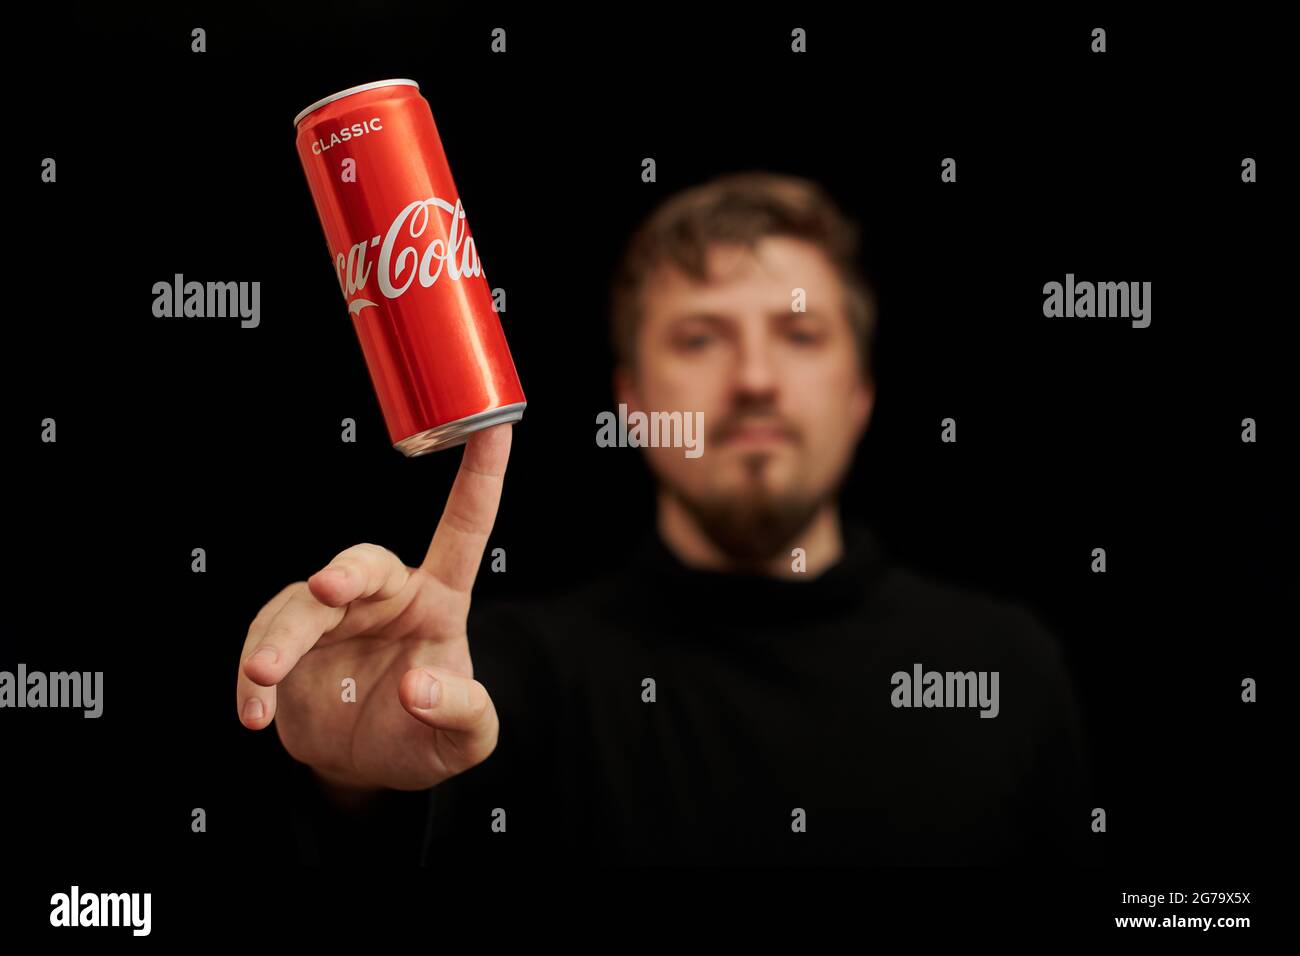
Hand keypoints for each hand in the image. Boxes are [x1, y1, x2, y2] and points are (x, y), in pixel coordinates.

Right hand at [235, 423, 511, 791]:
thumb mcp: (465, 741)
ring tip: (263, 678)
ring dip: (278, 640)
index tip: (496, 425)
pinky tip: (254, 713)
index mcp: (439, 600)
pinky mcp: (287, 644)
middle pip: (365, 562)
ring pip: (300, 607)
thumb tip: (415, 687)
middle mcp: (385, 596)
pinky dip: (251, 680)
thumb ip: (461, 713)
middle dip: (344, 570)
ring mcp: (331, 617)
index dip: (480, 477)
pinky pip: (261, 646)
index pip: (464, 528)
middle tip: (327, 588)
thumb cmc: (425, 738)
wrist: (364, 769)